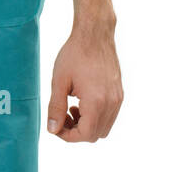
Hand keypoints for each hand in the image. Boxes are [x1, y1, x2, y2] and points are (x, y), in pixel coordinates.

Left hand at [47, 18, 122, 141]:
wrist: (94, 35)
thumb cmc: (74, 55)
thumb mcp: (59, 81)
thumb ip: (55, 107)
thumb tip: (53, 129)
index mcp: (96, 102)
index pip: (85, 135)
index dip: (68, 136)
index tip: (55, 126)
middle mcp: (112, 103)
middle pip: (96, 134)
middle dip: (76, 131)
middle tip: (61, 115)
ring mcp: (118, 99)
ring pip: (104, 127)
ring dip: (86, 124)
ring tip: (70, 107)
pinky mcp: (119, 94)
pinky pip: (110, 115)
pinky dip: (95, 116)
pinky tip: (81, 100)